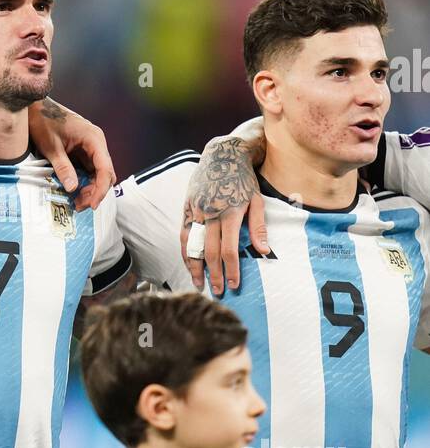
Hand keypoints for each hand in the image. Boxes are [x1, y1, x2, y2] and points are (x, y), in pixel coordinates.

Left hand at [28, 99, 114, 210]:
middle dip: (95, 192)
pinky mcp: (83, 150)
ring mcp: (90, 147)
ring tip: (76, 201)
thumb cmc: (43, 122)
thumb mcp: (51, 147)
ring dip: (90, 188)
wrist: (35, 107)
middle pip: (105, 173)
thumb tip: (72, 188)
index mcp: (94, 139)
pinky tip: (73, 190)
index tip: (91, 204)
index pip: (105, 169)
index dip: (100, 189)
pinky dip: (84, 181)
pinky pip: (89, 169)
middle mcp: (97, 143)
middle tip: (79, 205)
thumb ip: (63, 167)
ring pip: (98, 173)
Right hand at [180, 136, 267, 294]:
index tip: (234, 285)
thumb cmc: (243, 179)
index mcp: (230, 213)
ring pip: (192, 245)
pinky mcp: (186, 207)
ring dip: (195, 267)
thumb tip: (264, 252)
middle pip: (210, 252)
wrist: (222, 155)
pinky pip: (183, 234)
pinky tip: (188, 263)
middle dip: (213, 274)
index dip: (231, 270)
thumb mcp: (257, 200)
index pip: (229, 250)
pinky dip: (184, 251)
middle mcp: (210, 213)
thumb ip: (258, 227)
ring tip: (198, 283)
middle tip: (217, 292)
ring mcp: (196, 211)